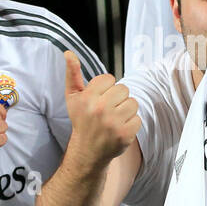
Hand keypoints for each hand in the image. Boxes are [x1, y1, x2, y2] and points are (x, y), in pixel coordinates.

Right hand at [63, 50, 139, 165]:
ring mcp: (113, 123)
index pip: (109, 79)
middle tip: (107, 111)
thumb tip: (69, 53)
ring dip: (126, 110)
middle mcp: (99, 109)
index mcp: (87, 98)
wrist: (87, 151)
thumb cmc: (82, 120)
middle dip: (117, 99)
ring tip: (114, 119)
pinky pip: (138, 119)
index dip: (105, 89)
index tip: (98, 100)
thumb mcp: (73, 97)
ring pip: (133, 103)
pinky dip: (131, 124)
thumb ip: (72, 73)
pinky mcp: (125, 134)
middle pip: (123, 89)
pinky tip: (119, 129)